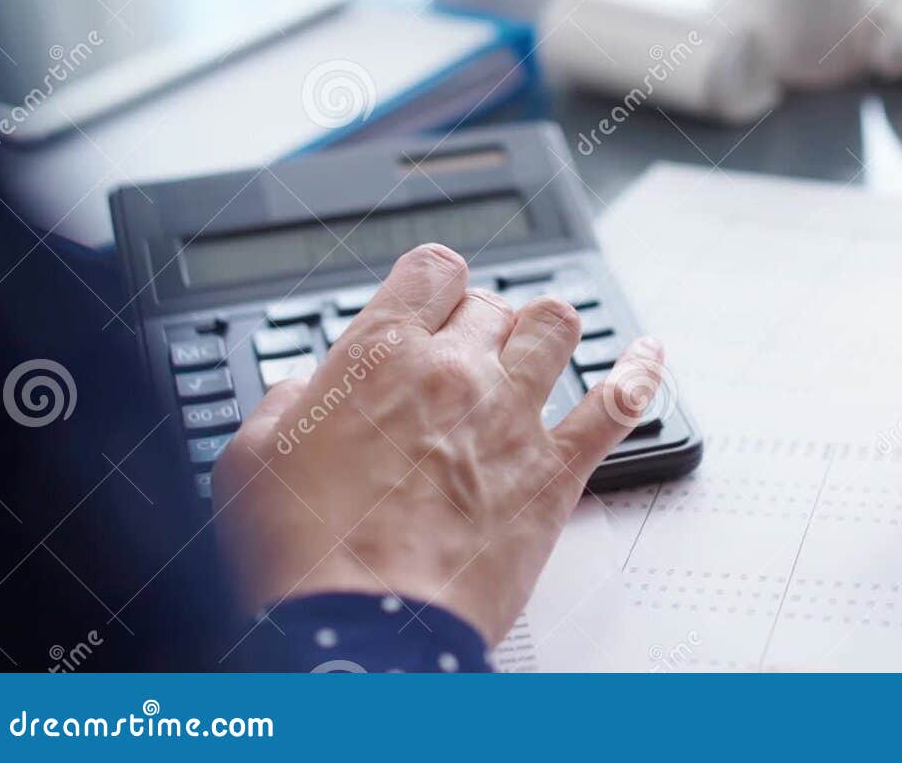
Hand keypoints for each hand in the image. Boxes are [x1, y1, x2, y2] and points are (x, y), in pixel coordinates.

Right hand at [213, 243, 662, 645]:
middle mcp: (456, 373)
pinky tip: (648, 357)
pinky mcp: (556, 473)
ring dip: (546, 329)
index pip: (432, 268)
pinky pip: (619, 403)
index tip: (431, 301)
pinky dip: (641, 373)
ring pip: (556, 327)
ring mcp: (514, 419)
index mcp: (380, 356)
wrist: (362, 634)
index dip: (433, 281)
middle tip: (466, 354)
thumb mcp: (253, 458)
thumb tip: (307, 388)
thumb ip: (288, 404)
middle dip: (479, 321)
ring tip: (538, 344)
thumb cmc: (302, 558)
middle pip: (492, 304)